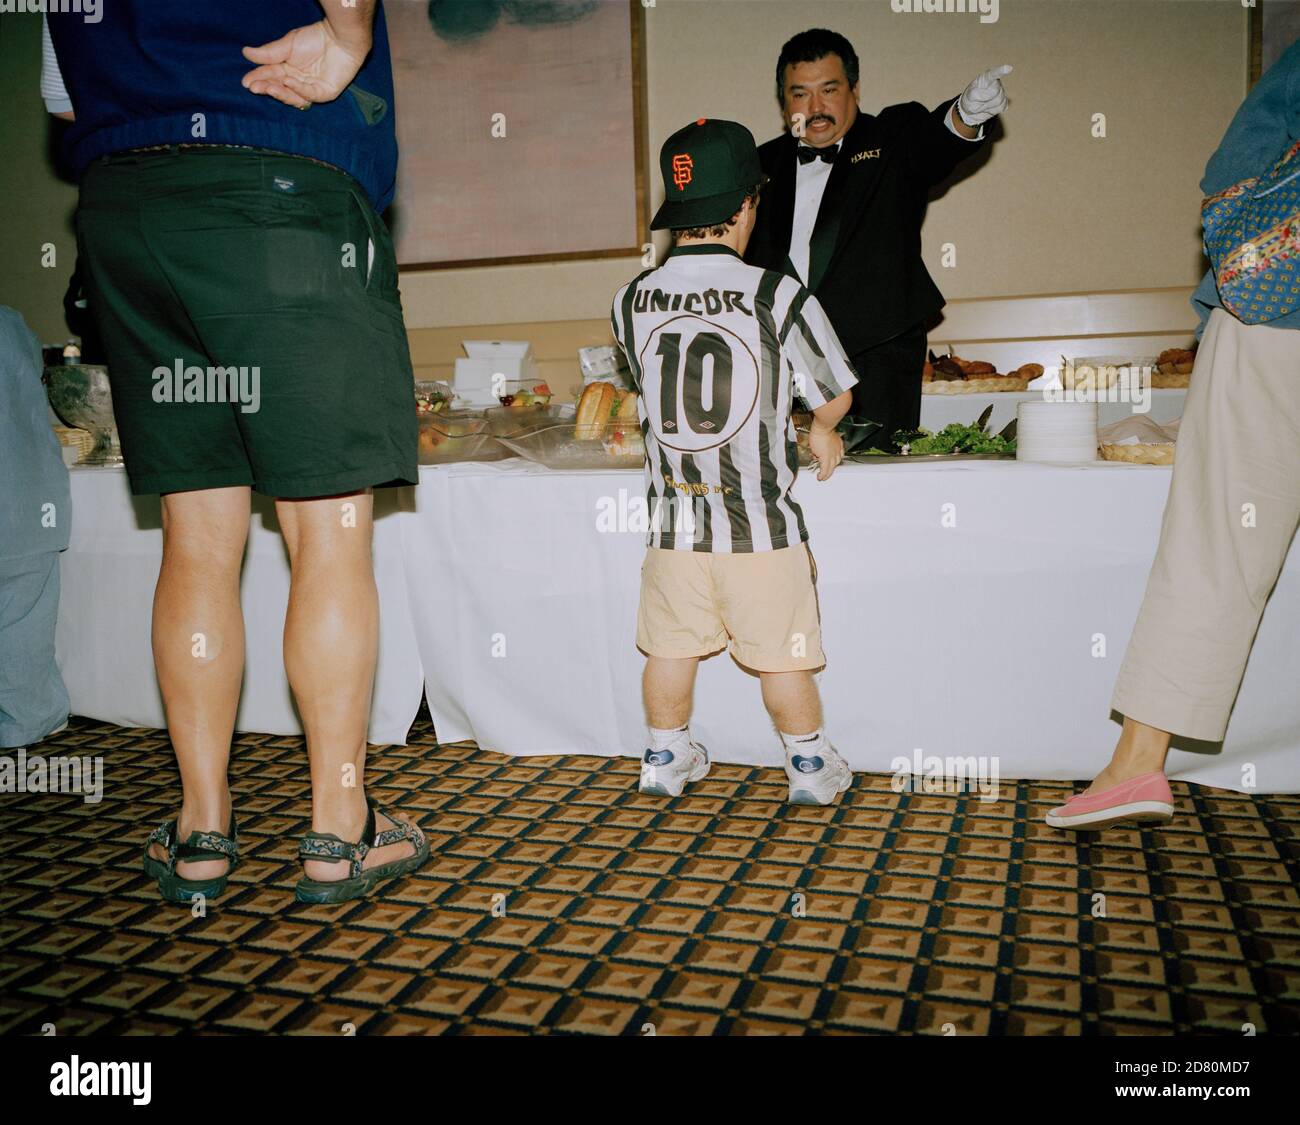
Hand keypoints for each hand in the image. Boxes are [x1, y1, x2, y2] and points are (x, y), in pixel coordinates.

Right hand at [242, 20, 371, 108]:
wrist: (339, 36)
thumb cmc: (315, 38)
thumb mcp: (287, 44)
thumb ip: (269, 53)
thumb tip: (246, 53)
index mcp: (287, 70)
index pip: (270, 76)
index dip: (258, 79)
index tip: (246, 82)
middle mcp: (298, 82)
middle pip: (280, 89)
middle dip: (266, 88)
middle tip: (254, 87)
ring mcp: (311, 89)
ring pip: (293, 97)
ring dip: (280, 92)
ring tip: (268, 87)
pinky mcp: (325, 93)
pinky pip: (310, 95)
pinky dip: (299, 89)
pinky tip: (289, 81)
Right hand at [807, 426, 843, 480]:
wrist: (823, 426)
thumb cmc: (823, 427)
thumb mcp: (826, 435)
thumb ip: (825, 442)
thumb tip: (819, 447)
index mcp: (838, 445)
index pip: (838, 455)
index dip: (833, 460)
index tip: (830, 462)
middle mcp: (837, 451)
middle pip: (835, 463)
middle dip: (830, 468)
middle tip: (825, 471)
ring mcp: (832, 456)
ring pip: (830, 469)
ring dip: (826, 474)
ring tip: (822, 477)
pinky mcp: (826, 459)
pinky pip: (825, 471)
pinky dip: (822, 475)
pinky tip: (820, 478)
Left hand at [957, 64, 1011, 126]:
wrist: (971, 113)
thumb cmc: (969, 101)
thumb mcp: (967, 97)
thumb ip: (974, 95)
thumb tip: (985, 94)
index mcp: (985, 78)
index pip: (993, 74)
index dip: (1001, 71)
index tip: (1009, 68)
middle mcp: (995, 83)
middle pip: (995, 92)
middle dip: (984, 99)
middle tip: (975, 101)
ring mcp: (1001, 92)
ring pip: (998, 101)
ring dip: (986, 106)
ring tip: (981, 105)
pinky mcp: (1004, 102)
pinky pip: (1001, 107)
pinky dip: (991, 111)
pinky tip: (987, 108)